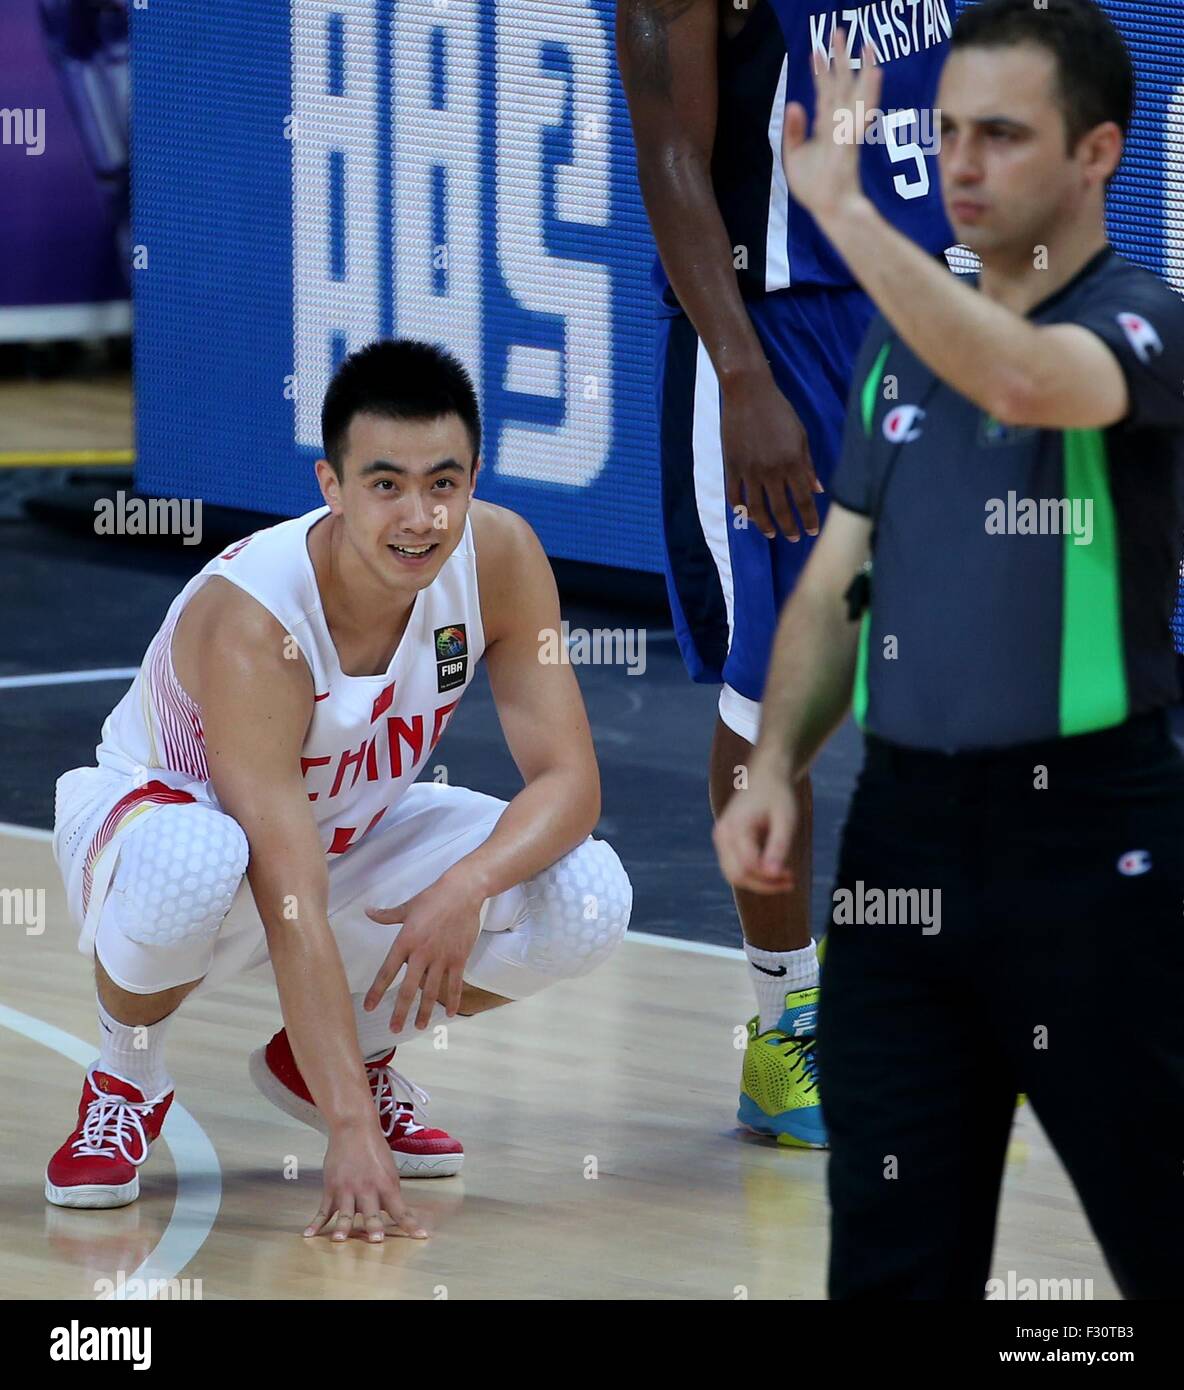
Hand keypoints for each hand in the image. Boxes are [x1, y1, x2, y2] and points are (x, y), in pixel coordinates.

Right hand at [305, 1119, 426, 1243]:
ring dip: (343, 1227)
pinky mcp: (331, 1187)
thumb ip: (389, 1192)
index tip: (420, 1237)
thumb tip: (391, 1213)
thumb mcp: (389, 1170)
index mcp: (386, 1184)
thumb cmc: (374, 1149)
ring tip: (340, 1239)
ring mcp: (347, 1189)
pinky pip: (323, 1209)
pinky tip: (309, 1234)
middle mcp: (367, 1188)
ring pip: (346, 1212)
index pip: (400, 1210)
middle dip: (374, 1226)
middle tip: (376, 1240)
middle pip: (372, 1212)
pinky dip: (316, 1223)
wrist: (354, 1128)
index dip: (410, 1225)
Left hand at [363, 869, 484, 1031]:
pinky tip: (449, 1014)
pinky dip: (452, 1000)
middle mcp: (422, 953)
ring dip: (425, 1011)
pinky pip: (455, 984)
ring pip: (432, 991)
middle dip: (400, 1011)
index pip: (387, 971)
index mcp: (405, 941)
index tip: (369, 1007)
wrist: (462, 892)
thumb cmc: (433, 897)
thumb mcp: (407, 907)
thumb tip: (368, 912)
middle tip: (393, 1029)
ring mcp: (442, 958)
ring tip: (419, 1026)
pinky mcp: (459, 958)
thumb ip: (387, 916)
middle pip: (409, 988)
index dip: (377, 991)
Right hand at [713, 757, 799, 894]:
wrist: (765, 777)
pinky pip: (734, 867)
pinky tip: (774, 870)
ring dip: (758, 883)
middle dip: (764, 885)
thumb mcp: (785, 819)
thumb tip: (774, 874)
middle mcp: (722, 835)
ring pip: (733, 875)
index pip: (749, 866)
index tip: (792, 876)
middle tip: (790, 882)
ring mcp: (721, 839)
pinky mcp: (724, 842)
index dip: (770, 878)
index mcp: (736, 827)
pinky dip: (753, 874)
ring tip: (784, 879)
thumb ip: (779, 846)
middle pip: (737, 875)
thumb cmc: (778, 796)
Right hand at [722, 370, 820, 541]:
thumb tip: (818, 490)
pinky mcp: (732, 466)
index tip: (811, 531)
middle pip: (781, 509)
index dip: (808, 519)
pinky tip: (748, 516)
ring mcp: (749, 470)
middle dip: (789, 528)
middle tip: (793, 538)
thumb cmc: (779, 411)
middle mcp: (772, 470)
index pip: (803, 499)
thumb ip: (808, 465)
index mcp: (793, 462)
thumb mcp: (801, 436)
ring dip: (765, 525)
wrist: (748, 393)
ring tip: (770, 534)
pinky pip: (735, 496)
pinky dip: (741, 509)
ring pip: (756, 508)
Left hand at [781, 25, 880, 223]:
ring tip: (867, 44)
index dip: (820, 72)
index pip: (823, 93)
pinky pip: (861, 113)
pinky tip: (874, 74)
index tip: (816, 51)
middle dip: (840, 58)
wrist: (828, 208)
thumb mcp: (793, 157)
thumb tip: (794, 103)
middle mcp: (838, 124)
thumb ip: (794, 131)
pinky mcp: (853, 139)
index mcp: (825, 127)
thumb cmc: (813, 187)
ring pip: (855, 93)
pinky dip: (869, 93)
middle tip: (838, 30)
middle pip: (840, 85)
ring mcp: (848, 130)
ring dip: (862, 68)